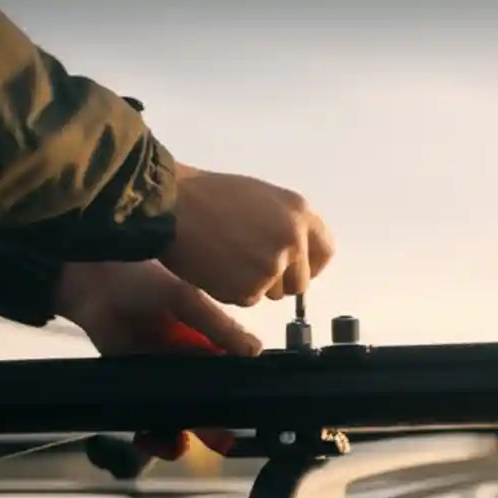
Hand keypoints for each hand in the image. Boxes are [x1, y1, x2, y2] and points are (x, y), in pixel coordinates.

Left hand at [54, 260, 258, 458]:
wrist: (90, 286)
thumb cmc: (141, 281)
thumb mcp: (187, 300)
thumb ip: (219, 327)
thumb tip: (256, 351)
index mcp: (206, 341)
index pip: (230, 374)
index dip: (238, 395)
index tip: (246, 415)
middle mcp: (187, 363)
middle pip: (207, 402)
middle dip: (215, 426)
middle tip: (223, 443)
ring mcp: (160, 378)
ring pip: (178, 415)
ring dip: (182, 434)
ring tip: (180, 444)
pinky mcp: (134, 388)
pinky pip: (147, 417)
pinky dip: (151, 434)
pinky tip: (151, 438)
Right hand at [160, 163, 334, 305]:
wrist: (172, 204)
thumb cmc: (209, 196)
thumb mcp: (261, 198)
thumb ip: (285, 224)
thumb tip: (297, 253)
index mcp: (300, 212)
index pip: (325, 252)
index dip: (310, 265)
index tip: (295, 270)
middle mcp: (293, 240)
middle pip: (300, 282)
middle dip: (277, 281)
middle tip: (246, 264)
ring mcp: (273, 266)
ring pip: (272, 293)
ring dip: (252, 285)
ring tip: (225, 256)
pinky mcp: (251, 288)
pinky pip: (247, 299)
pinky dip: (231, 290)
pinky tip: (214, 266)